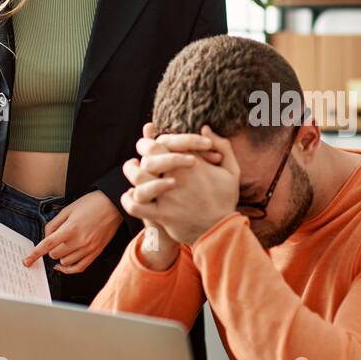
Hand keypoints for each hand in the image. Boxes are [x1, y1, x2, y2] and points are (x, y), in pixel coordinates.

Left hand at [23, 190, 122, 274]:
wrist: (113, 205)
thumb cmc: (92, 204)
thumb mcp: (68, 209)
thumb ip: (54, 224)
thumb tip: (46, 236)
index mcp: (70, 228)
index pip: (47, 245)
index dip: (34, 254)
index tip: (27, 261)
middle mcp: (79, 241)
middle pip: (55, 255)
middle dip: (51, 249)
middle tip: (55, 241)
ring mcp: (88, 248)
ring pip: (65, 262)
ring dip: (60, 257)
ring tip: (64, 247)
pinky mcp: (96, 252)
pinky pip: (79, 268)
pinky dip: (69, 269)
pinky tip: (64, 264)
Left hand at [120, 122, 224, 264]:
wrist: (222, 232)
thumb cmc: (225, 200)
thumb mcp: (232, 171)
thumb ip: (223, 146)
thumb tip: (205, 128)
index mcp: (192, 164)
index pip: (166, 141)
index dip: (158, 138)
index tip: (157, 142)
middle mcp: (177, 177)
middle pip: (149, 154)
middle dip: (142, 148)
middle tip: (141, 150)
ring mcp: (167, 196)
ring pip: (138, 177)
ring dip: (131, 170)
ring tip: (132, 167)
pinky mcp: (161, 215)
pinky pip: (136, 206)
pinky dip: (129, 199)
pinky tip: (130, 194)